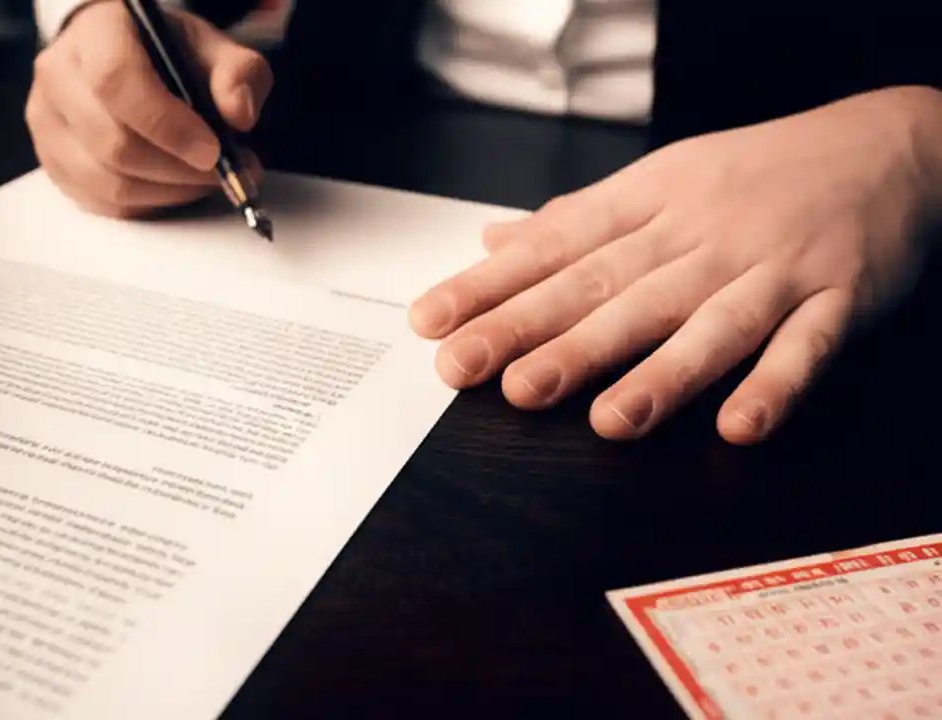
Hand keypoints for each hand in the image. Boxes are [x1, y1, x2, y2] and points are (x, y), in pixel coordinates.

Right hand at [25, 0, 271, 216]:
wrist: (120, 58)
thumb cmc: (165, 53)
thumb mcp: (210, 47)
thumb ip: (236, 72)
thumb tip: (239, 115)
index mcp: (96, 32)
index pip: (117, 81)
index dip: (168, 124)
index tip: (213, 149)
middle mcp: (58, 76)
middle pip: (115, 144)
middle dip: (180, 169)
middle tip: (223, 171)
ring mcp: (47, 124)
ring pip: (110, 183)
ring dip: (170, 192)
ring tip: (205, 179)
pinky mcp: (53, 164)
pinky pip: (104, 204)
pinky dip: (150, 205)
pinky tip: (175, 187)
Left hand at [410, 86, 941, 443]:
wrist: (887, 145)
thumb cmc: (756, 173)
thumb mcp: (661, 180)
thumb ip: (576, 221)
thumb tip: (493, 241)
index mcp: (652, 201)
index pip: (559, 247)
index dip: (492, 286)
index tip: (434, 322)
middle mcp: (703, 234)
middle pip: (616, 288)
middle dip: (544, 334)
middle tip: (481, 373)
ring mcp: (773, 266)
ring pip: (707, 323)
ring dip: (655, 373)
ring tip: (603, 420)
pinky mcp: (839, 297)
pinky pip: (806, 346)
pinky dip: (774, 384)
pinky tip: (737, 424)